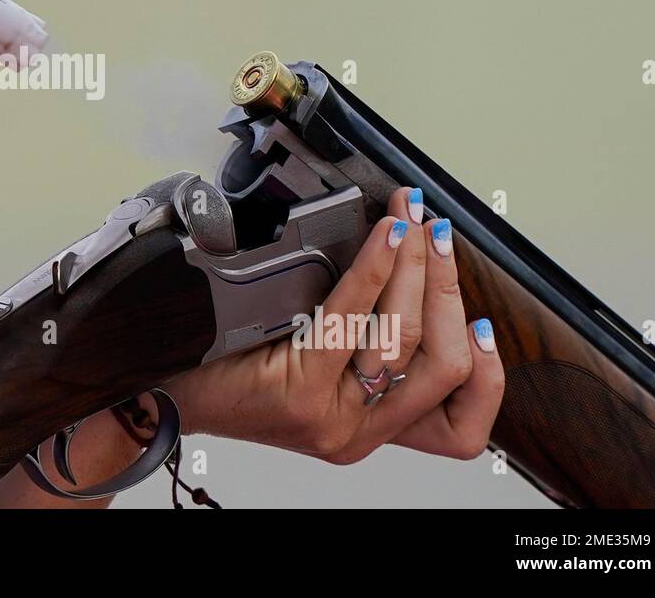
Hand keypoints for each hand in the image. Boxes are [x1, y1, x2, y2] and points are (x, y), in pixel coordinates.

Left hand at [164, 187, 504, 463]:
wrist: (166, 382)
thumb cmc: (235, 361)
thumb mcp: (314, 359)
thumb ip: (364, 336)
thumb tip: (413, 264)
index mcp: (372, 429)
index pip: (463, 429)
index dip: (488, 374)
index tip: (484, 321)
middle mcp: (359, 432)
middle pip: (445, 365)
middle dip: (448, 287)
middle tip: (439, 233)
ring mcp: (332, 416)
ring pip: (405, 339)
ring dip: (416, 267)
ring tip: (413, 222)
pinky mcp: (302, 391)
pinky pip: (353, 318)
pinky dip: (376, 267)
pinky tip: (384, 236)